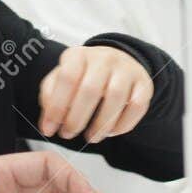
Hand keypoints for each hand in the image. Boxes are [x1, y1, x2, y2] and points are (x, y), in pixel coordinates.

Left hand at [38, 45, 152, 142]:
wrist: (115, 63)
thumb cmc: (82, 76)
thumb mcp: (60, 79)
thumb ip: (49, 96)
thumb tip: (47, 123)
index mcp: (78, 55)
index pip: (66, 78)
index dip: (56, 107)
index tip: (49, 129)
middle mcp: (104, 58)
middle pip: (90, 90)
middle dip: (76, 119)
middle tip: (68, 135)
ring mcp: (126, 69)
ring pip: (115, 98)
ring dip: (100, 125)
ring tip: (90, 138)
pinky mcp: (143, 83)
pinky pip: (136, 106)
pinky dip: (122, 125)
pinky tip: (110, 133)